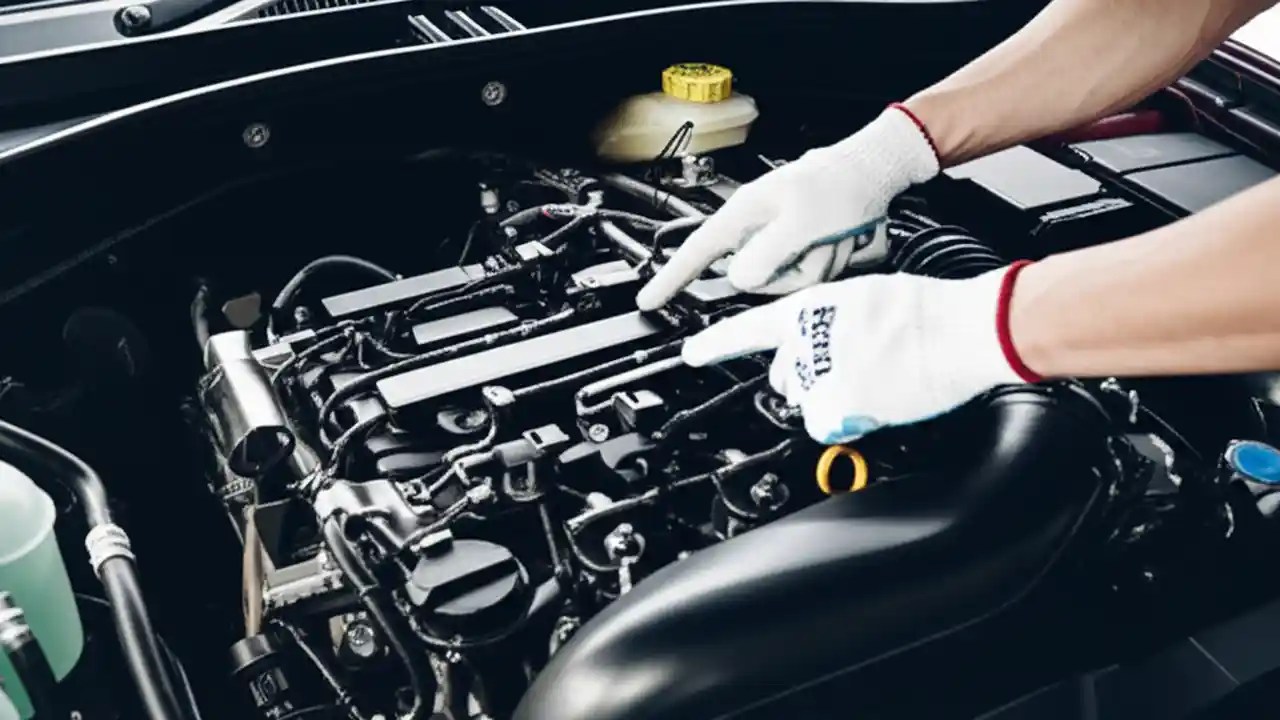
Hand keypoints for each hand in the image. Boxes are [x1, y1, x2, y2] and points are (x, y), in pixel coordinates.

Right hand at [635, 105, 939, 309]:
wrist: (874, 172)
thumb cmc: (839, 186)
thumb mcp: (801, 222)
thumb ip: (766, 254)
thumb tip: (739, 280)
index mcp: (744, 215)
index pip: (696, 252)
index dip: (670, 279)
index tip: (648, 301)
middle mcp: (756, 229)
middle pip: (752, 279)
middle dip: (790, 273)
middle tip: (816, 244)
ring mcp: (778, 240)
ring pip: (784, 282)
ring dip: (816, 267)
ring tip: (832, 237)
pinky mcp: (799, 248)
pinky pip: (805, 277)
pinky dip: (827, 265)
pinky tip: (838, 242)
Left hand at [681, 264, 1040, 443]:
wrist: (955, 329)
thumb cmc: (922, 312)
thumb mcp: (861, 301)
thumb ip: (829, 324)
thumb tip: (824, 344)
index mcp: (807, 308)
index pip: (747, 329)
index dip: (714, 344)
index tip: (690, 354)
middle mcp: (801, 342)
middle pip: (783, 378)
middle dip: (807, 380)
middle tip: (851, 370)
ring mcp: (815, 376)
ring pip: (808, 403)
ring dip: (832, 401)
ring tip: (874, 379)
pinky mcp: (832, 407)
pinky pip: (827, 427)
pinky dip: (847, 423)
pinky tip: (874, 400)